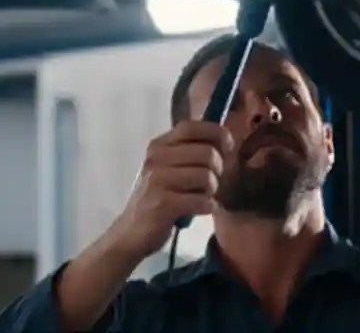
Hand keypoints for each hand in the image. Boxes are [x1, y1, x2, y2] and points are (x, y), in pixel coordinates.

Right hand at [108, 121, 232, 258]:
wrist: (131, 232)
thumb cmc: (159, 197)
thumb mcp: (170, 167)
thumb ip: (191, 151)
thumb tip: (226, 138)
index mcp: (159, 146)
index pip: (191, 127)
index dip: (216, 132)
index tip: (228, 145)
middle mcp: (156, 159)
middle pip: (207, 153)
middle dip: (218, 170)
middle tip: (209, 183)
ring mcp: (157, 180)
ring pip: (207, 177)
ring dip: (211, 191)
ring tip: (200, 197)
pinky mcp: (162, 204)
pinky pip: (202, 200)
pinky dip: (207, 207)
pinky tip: (198, 209)